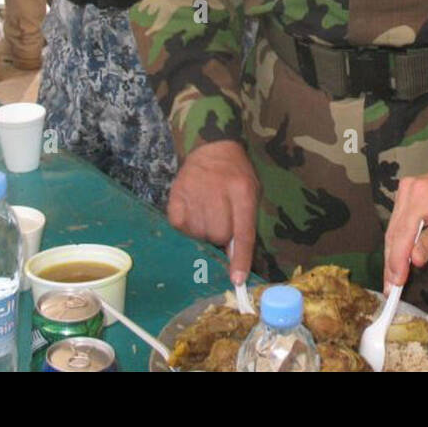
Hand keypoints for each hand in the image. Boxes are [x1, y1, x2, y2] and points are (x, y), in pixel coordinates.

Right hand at [166, 142, 259, 284]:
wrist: (212, 146)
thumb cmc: (236, 173)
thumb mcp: (251, 191)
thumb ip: (246, 221)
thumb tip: (233, 255)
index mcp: (243, 191)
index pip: (243, 232)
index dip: (240, 259)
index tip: (237, 280)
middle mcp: (218, 192)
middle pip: (218, 235)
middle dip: (221, 234)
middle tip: (221, 219)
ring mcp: (194, 192)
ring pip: (198, 234)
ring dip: (203, 230)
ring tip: (207, 212)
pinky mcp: (176, 194)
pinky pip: (179, 226)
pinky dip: (186, 225)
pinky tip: (193, 211)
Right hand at [383, 159, 427, 287]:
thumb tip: (414, 259)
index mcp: (422, 196)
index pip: (403, 234)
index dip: (397, 261)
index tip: (395, 283)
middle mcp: (408, 191)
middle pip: (393, 233)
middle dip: (391, 262)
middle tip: (390, 288)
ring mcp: (405, 191)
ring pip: (392, 229)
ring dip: (392, 255)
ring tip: (392, 279)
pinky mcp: (405, 195)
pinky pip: (397, 223)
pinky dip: (397, 242)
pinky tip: (397, 259)